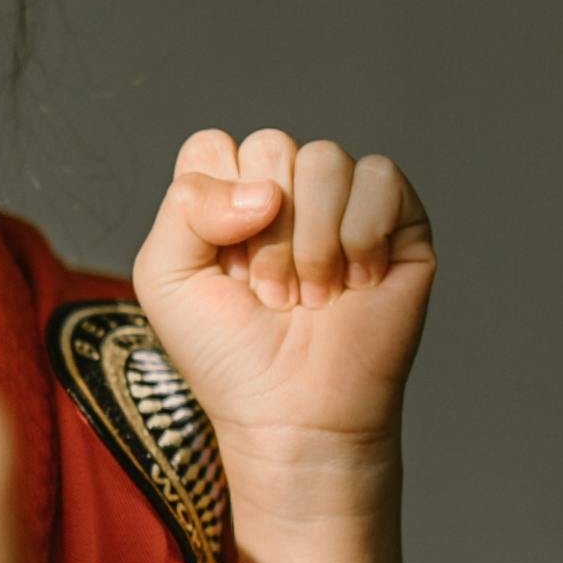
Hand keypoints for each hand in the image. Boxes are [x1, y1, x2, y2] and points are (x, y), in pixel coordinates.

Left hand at [132, 127, 432, 507]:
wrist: (294, 415)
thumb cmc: (228, 355)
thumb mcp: (164, 278)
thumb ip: (184, 206)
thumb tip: (266, 189)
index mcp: (227, 196)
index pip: (213, 147)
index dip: (213, 206)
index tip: (222, 270)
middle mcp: (285, 189)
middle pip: (270, 147)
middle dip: (263, 235)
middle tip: (270, 295)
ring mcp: (342, 202)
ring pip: (324, 159)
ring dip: (311, 243)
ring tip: (311, 298)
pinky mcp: (398, 217)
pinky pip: (379, 177)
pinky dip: (361, 236)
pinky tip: (357, 283)